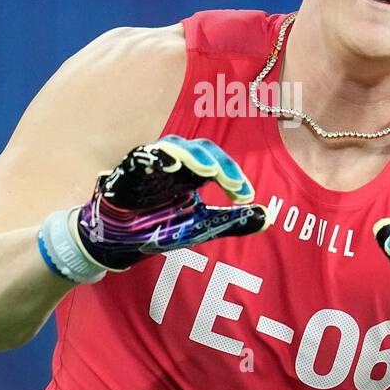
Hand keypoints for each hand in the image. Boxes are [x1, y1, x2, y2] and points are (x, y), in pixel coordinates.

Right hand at [73, 135, 269, 271]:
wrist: (121, 243)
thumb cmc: (160, 227)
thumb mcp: (202, 227)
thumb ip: (233, 222)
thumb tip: (268, 217)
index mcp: (192, 173)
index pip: (217, 162)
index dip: (234, 174)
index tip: (248, 196)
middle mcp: (174, 164)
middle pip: (200, 149)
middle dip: (219, 163)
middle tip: (233, 183)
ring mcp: (151, 165)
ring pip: (173, 146)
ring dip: (192, 155)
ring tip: (208, 168)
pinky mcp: (129, 171)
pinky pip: (142, 157)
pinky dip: (156, 157)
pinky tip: (171, 165)